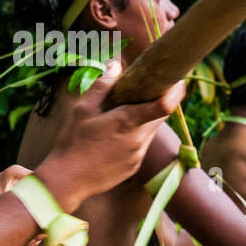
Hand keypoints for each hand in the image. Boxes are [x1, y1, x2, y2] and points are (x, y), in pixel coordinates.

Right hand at [36, 61, 185, 211]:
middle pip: (160, 116)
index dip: (176, 91)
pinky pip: (141, 146)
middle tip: (146, 90)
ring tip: (125, 113)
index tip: (178, 80)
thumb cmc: (73, 142)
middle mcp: (138, 140)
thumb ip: (102, 86)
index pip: (164, 105)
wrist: (67, 180)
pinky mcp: (134, 167)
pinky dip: (135, 136)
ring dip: (145, 120)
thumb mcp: (82, 109)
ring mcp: (138, 155)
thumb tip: (115, 65)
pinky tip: (115, 136)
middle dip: (157, 101)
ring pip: (151, 131)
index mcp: (128, 122)